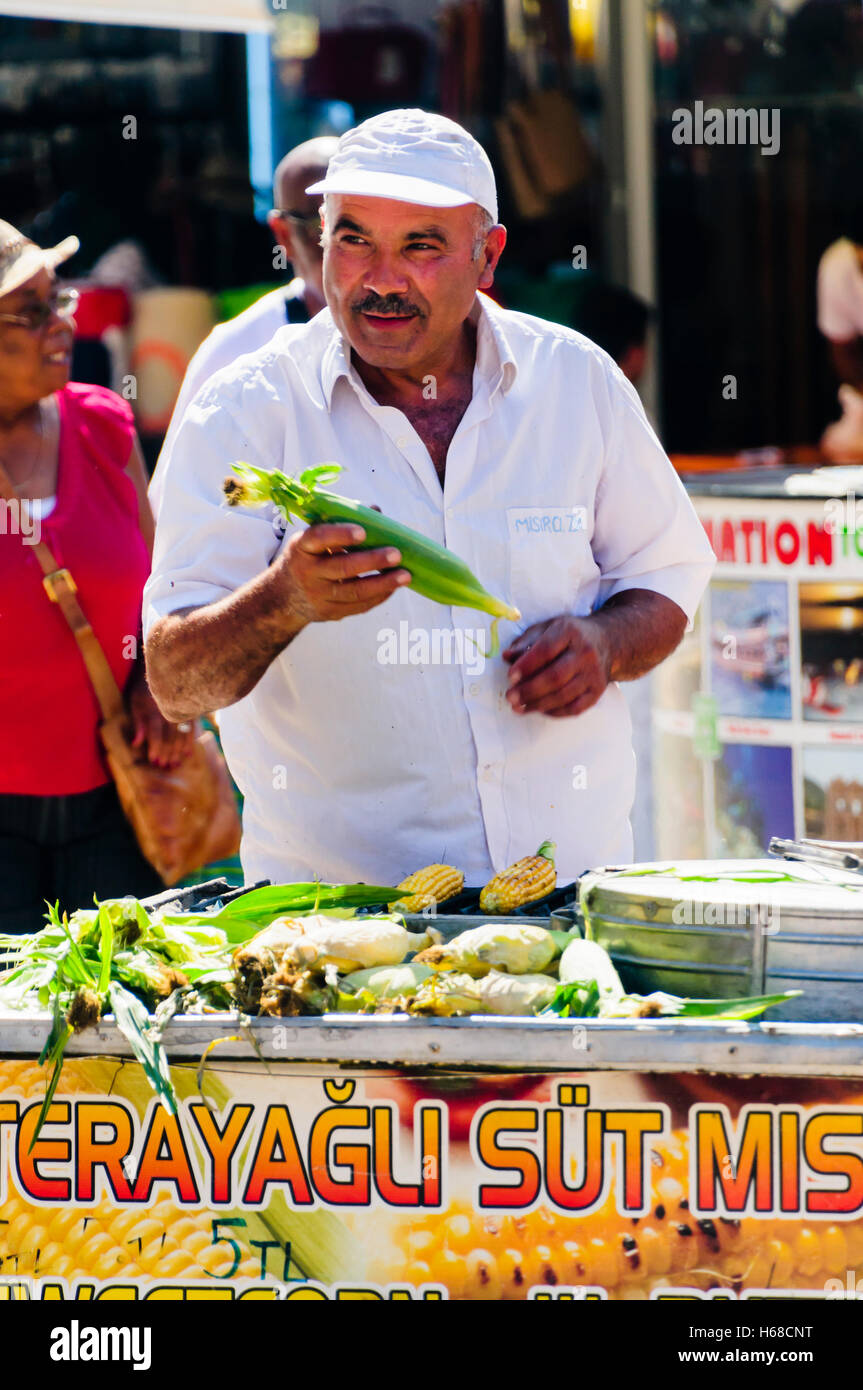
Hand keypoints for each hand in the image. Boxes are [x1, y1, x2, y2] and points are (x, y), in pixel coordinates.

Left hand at [128, 675, 196, 766]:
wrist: (165, 667)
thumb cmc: (146, 688)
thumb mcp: (135, 702)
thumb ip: (138, 724)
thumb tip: (136, 745)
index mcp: (154, 708)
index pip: (156, 732)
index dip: (155, 747)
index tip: (155, 760)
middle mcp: (170, 709)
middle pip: (170, 736)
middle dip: (168, 752)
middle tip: (166, 766)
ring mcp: (182, 709)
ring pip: (182, 733)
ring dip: (179, 750)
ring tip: (176, 764)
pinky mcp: (191, 709)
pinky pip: (192, 727)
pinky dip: (190, 741)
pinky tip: (188, 753)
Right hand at [275, 521, 410, 624]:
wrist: (284, 596)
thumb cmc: (308, 556)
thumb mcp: (313, 538)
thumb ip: (341, 522)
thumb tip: (375, 511)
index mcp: (301, 547)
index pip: (318, 538)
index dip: (339, 534)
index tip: (362, 532)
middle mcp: (307, 573)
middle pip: (342, 568)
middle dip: (372, 561)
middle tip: (396, 554)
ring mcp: (318, 596)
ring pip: (354, 592)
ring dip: (383, 583)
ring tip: (405, 576)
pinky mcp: (329, 613)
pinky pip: (357, 606)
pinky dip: (378, 597)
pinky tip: (394, 587)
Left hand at [503, 614, 609, 717]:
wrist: (606, 642)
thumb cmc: (569, 635)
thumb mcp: (547, 628)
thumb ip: (526, 641)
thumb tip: (507, 656)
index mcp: (570, 632)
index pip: (547, 650)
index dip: (527, 665)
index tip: (510, 677)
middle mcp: (585, 653)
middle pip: (555, 677)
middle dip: (529, 690)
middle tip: (510, 697)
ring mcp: (594, 674)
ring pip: (564, 695)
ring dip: (538, 705)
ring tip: (518, 707)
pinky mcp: (597, 691)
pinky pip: (575, 708)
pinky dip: (554, 712)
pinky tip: (539, 710)